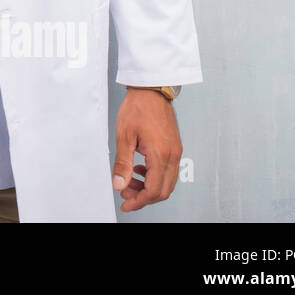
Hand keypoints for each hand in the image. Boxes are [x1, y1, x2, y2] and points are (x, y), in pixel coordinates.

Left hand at [111, 88, 182, 211]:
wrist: (151, 90)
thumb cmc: (137, 108)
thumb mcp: (124, 136)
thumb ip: (122, 163)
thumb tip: (119, 184)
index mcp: (161, 154)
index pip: (154, 190)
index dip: (139, 201)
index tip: (125, 204)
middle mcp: (172, 155)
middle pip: (163, 191)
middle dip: (143, 196)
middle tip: (125, 192)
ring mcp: (175, 151)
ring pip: (166, 182)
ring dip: (148, 187)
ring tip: (129, 181)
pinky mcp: (174, 147)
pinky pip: (168, 170)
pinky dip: (154, 176)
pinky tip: (139, 169)